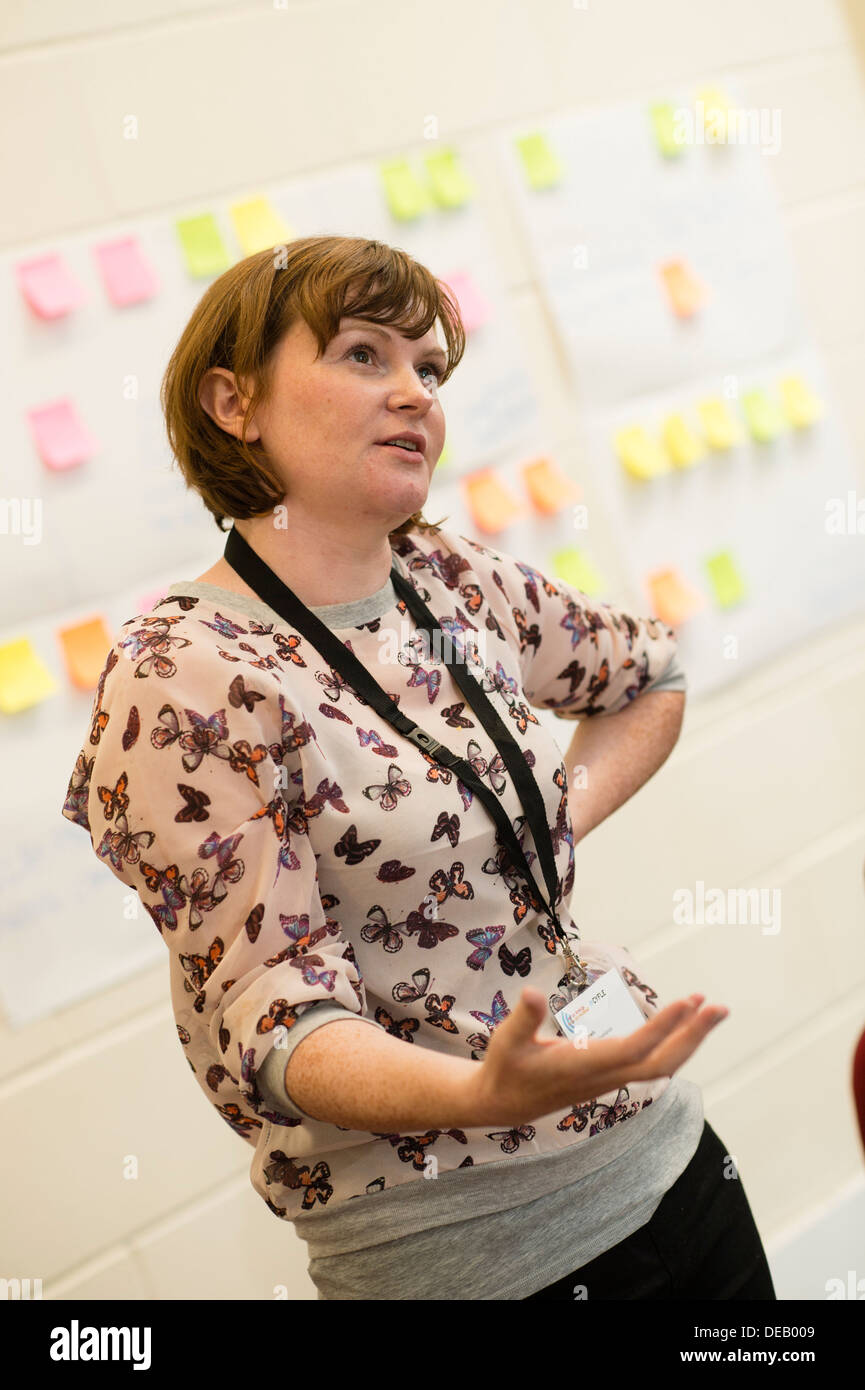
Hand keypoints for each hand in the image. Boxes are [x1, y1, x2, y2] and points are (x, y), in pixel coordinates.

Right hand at [466, 987, 727, 1127]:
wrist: (504, 1103)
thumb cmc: (506, 1067)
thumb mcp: (506, 1040)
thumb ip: (523, 1018)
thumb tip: (532, 993)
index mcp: (583, 1065)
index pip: (634, 1049)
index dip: (662, 1028)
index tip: (687, 1002)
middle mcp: (604, 1076)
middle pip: (661, 1063)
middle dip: (692, 1036)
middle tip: (718, 1007)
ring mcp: (611, 1079)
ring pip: (661, 1066)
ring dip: (689, 1038)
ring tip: (708, 1008)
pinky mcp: (610, 1077)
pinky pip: (652, 1064)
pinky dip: (673, 1044)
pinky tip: (683, 1026)